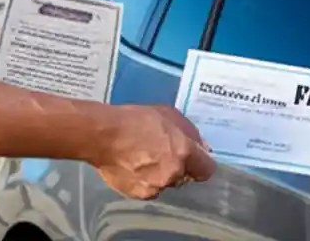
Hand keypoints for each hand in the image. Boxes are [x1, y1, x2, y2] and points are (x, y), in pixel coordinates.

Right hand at [92, 105, 215, 199]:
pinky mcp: (139, 195)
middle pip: (185, 176)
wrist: (102, 135)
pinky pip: (149, 189)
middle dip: (178, 166)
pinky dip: (145, 181)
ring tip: (145, 159)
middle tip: (162, 153)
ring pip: (167, 183)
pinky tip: (134, 167)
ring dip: (161, 175)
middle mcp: (173, 174)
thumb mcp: (168, 114)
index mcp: (183, 153)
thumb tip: (202, 147)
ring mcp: (155, 187)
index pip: (206, 169)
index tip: (194, 158)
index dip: (201, 163)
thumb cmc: (135, 120)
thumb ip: (189, 132)